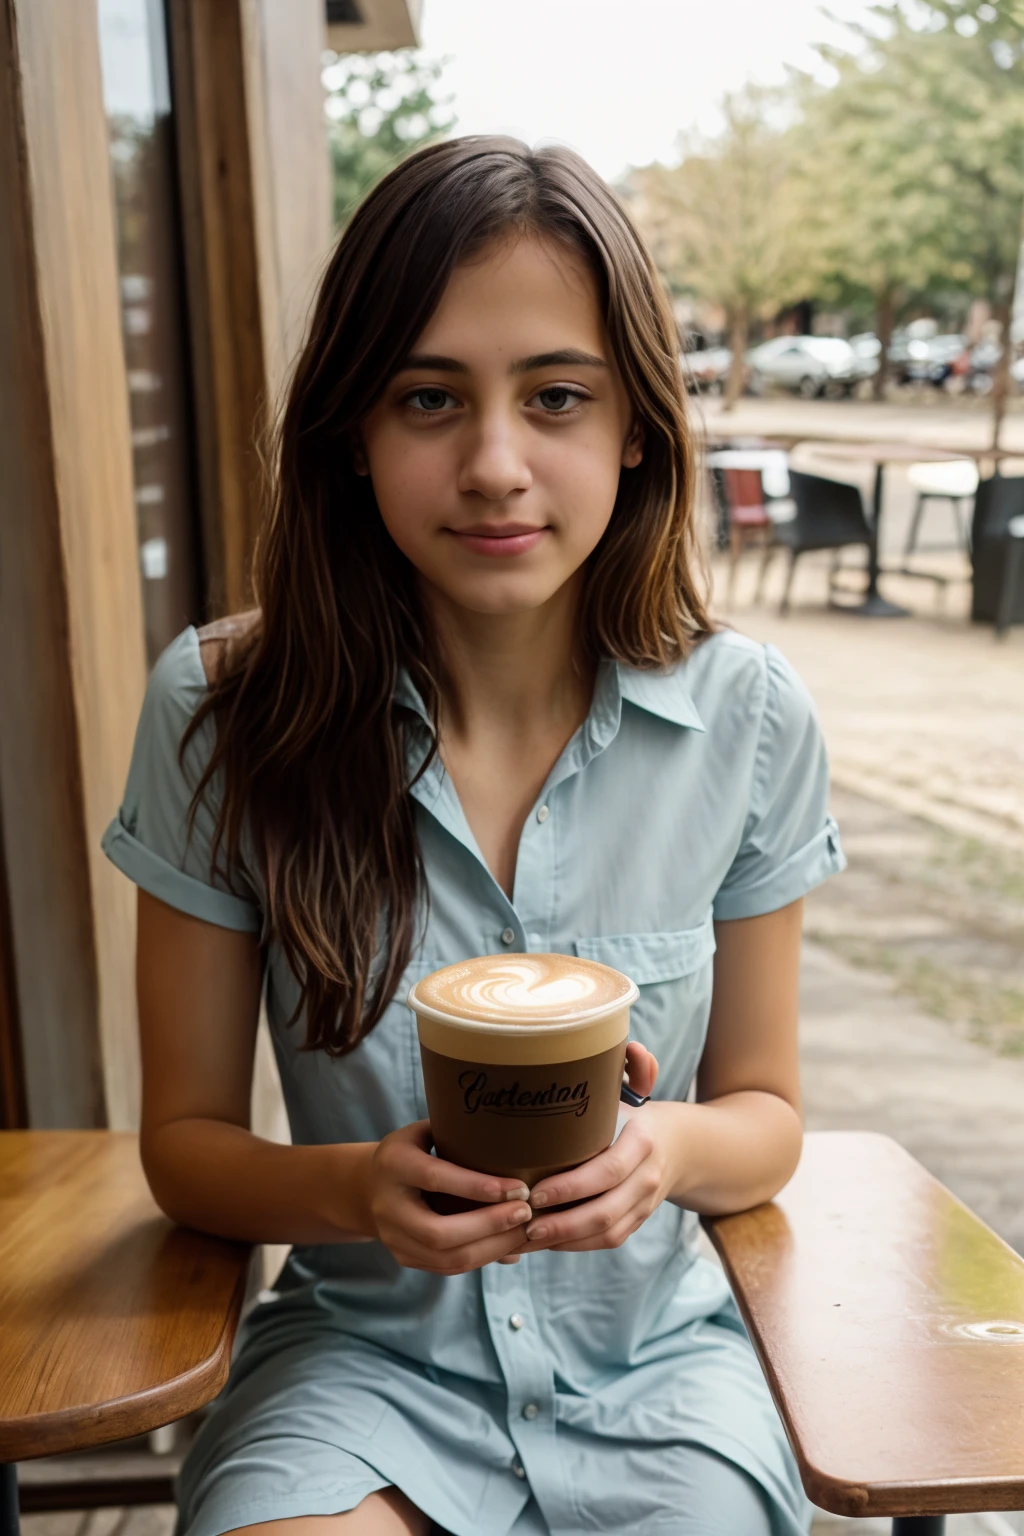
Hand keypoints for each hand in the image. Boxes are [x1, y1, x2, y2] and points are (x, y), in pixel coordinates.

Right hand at [367, 1121, 531, 1273]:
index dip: (477, 1187)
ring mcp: (395, 1239)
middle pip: (440, 1232)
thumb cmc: (411, 1152)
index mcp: (393, 1165)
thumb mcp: (426, 1133)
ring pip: (448, 1257)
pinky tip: (507, 1245)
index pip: (435, 1179)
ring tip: (524, 1231)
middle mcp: (389, 1208)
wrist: (367, 1186)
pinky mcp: (405, 1258)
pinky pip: (449, 1267)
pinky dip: (482, 1259)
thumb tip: (510, 1156)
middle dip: (490, 1225)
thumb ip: (459, 1140)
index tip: (517, 1188)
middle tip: (525, 1212)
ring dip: (492, 1247)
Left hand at [522, 1042, 672, 1252]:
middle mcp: (647, 1178)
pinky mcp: (638, 1221)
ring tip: (526, 1236)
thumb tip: (635, 1049)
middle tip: (523, 1220)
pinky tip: (544, 1241)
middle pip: (605, 1211)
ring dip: (565, 1239)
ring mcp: (644, 1204)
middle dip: (562, 1222)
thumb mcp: (631, 1088)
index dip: (571, 1186)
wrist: (680, 1145)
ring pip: (606, 1233)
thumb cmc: (635, 1114)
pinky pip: (608, 1240)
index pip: (607, 1171)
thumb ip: (632, 1066)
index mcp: (642, 1141)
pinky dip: (575, 1245)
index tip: (534, 1191)